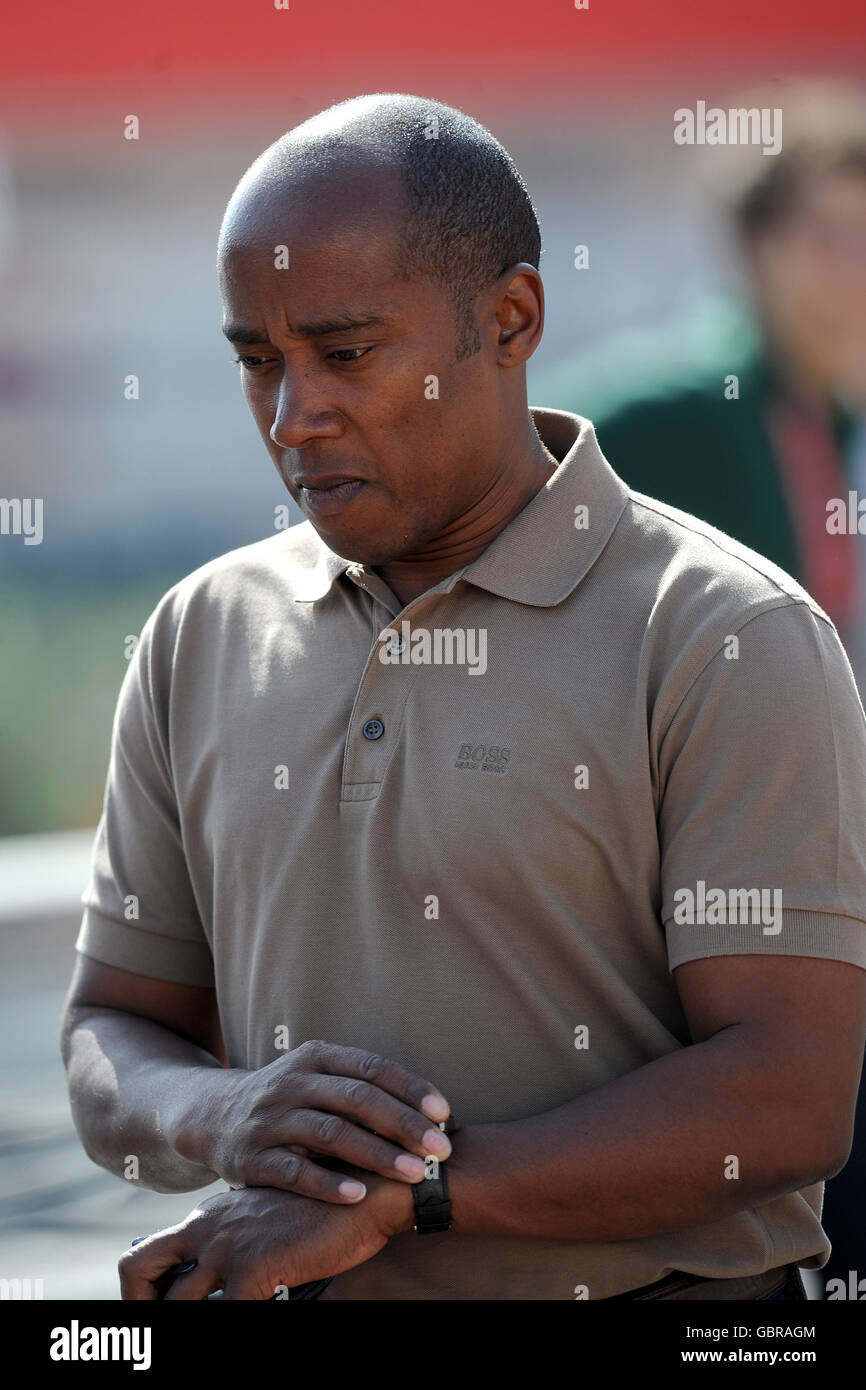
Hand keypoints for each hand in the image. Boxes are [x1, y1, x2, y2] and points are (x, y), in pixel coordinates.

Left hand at [118, 1175, 414, 1299]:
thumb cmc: (327, 1210)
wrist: (368, 1190)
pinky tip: (267, 1313)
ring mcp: (227, 1246)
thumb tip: (230, 1282)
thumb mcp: (270, 1220)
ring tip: (213, 1328)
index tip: (157, 1310)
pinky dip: (239, 1324)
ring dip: (184, 1324)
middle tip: (153, 1331)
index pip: (149, 1254)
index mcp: (209, 1217)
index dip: (144, 1291)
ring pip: (175, 1304)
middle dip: (138, 1306)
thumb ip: (242, 1240)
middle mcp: (208, 1227)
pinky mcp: (253, 1267)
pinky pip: (228, 1316)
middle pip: (138, 1267)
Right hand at [174, 1038, 450, 1203]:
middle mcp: (293, 1082)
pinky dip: (327, 1183)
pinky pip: (294, 1171)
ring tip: (413, 1173)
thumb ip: (361, 1089)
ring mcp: (271, 1119)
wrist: (212, 1115)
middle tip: (439, 1150)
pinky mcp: (252, 1156)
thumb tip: (430, 1114)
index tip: (444, 1113)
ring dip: (376, 1154)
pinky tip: (359, 1195)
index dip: (410, 1089)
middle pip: (357, 1099)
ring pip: (330, 1134)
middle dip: (403, 1124)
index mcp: (315, 1057)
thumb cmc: (287, 1100)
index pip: (371, 1067)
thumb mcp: (316, 1078)